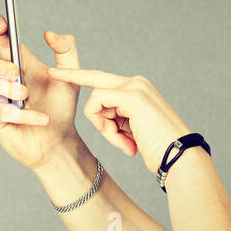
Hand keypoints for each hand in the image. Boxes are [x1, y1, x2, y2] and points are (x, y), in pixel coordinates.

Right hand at [0, 14, 81, 169]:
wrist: (60, 140)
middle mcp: (3, 79)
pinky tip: (40, 119)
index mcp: (18, 63)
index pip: (0, 40)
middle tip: (15, 72)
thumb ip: (66, 50)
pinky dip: (21, 114)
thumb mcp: (70, 76)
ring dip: (8, 89)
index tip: (1, 23)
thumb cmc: (60, 108)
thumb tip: (49, 33)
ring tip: (27, 97)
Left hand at [44, 65, 191, 175]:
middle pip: (95, 83)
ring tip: (126, 144)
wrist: (179, 158)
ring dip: (104, 128)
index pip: (103, 80)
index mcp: (138, 89)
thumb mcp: (132, 130)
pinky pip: (98, 105)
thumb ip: (117, 118)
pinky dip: (105, 128)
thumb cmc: (157, 149)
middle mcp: (137, 82)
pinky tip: (124, 142)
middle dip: (72, 78)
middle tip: (52, 73)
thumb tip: (100, 115)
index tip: (58, 73)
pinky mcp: (132, 96)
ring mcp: (135, 87)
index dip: (80, 77)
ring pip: (96, 100)